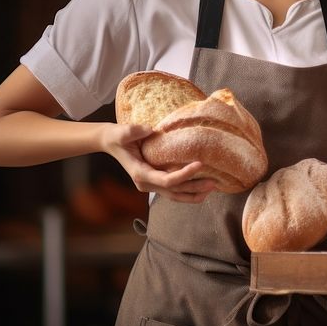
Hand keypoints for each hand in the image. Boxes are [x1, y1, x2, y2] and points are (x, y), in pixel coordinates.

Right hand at [101, 123, 215, 202]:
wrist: (112, 142)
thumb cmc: (118, 136)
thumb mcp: (123, 132)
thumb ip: (134, 131)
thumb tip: (150, 129)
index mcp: (140, 173)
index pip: (166, 180)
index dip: (184, 174)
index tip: (200, 164)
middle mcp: (145, 183)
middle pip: (174, 191)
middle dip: (194, 188)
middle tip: (214, 183)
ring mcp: (150, 185)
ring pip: (175, 195)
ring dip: (194, 194)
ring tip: (212, 188)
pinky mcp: (155, 182)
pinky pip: (173, 191)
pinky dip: (188, 191)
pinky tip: (202, 188)